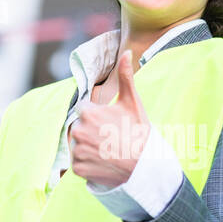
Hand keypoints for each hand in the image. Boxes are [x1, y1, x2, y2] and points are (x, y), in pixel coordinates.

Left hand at [69, 49, 150, 187]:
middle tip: (111, 139)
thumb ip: (125, 76)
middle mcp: (79, 131)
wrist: (144, 165)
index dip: (97, 116)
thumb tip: (126, 53)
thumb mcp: (133, 102)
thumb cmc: (139, 132)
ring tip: (108, 151)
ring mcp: (78, 151)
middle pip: (80, 128)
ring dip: (89, 147)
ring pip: (79, 146)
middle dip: (92, 132)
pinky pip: (79, 163)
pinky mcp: (78, 168)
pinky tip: (104, 162)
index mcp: (88, 113)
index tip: (110, 124)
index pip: (84, 111)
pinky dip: (88, 164)